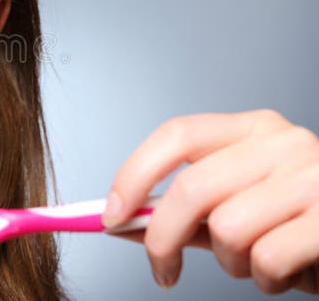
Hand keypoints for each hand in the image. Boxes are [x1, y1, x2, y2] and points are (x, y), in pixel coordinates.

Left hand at [101, 109, 318, 293]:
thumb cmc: (302, 222)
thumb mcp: (241, 206)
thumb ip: (185, 211)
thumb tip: (121, 220)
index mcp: (253, 129)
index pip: (176, 135)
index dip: (134, 174)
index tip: (111, 214)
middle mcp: (283, 143)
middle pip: (192, 188)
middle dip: (163, 240)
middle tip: (163, 270)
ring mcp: (314, 177)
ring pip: (228, 230)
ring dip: (233, 265)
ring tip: (259, 263)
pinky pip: (268, 258)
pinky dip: (267, 279)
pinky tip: (289, 271)